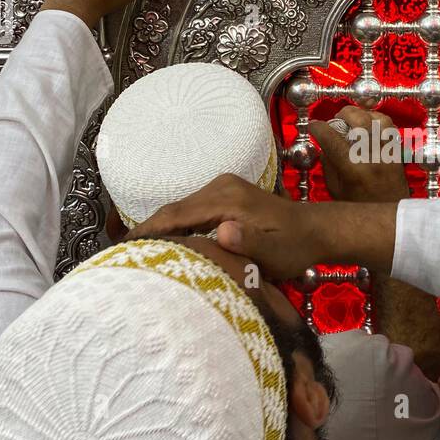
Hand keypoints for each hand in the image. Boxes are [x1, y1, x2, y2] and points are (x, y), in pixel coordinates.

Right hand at [129, 174, 399, 278]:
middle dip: (147, 228)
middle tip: (122, 253)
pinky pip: (192, 210)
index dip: (149, 230)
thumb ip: (248, 242)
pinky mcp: (228, 194)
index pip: (177, 214)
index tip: (125, 247)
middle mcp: (222, 186)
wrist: (318, 230)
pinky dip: (175, 224)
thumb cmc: (295, 247)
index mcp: (227, 198)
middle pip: (174, 208)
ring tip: (137, 249)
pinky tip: (166, 241)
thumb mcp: (274, 252)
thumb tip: (221, 231)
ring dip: (160, 227)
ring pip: (181, 208)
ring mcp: (224, 188)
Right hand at [308, 106, 409, 202]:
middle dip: (342, 114)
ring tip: (351, 120)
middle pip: (358, 120)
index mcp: (353, 169)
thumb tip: (324, 144)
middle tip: (335, 121)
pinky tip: (367, 125)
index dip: (318, 128)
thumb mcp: (335, 190)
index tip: (312, 126)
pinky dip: (376, 120)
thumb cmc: (360, 207)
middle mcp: (372, 157)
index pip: (332, 138)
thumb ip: (328, 165)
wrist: (392, 219)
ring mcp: (387, 152)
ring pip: (377, 119)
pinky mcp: (396, 151)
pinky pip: (389, 126)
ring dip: (362, 114)